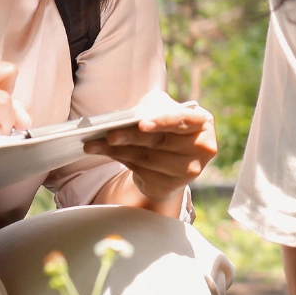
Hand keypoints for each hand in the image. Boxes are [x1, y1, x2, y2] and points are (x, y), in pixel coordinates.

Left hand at [84, 102, 216, 202]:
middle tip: (109, 134)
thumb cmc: (167, 126)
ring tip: (93, 144)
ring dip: (117, 150)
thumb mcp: (163, 109)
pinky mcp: (169, 185)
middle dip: (131, 137)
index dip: (162, 121)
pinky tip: (101, 151)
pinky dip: (117, 158)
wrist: (172, 156)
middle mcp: (201, 149)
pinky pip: (139, 170)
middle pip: (160, 142)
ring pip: (147, 158)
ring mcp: (187, 171)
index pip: (182, 120)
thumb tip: (127, 118)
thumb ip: (152, 109)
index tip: (141, 123)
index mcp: (203, 123)